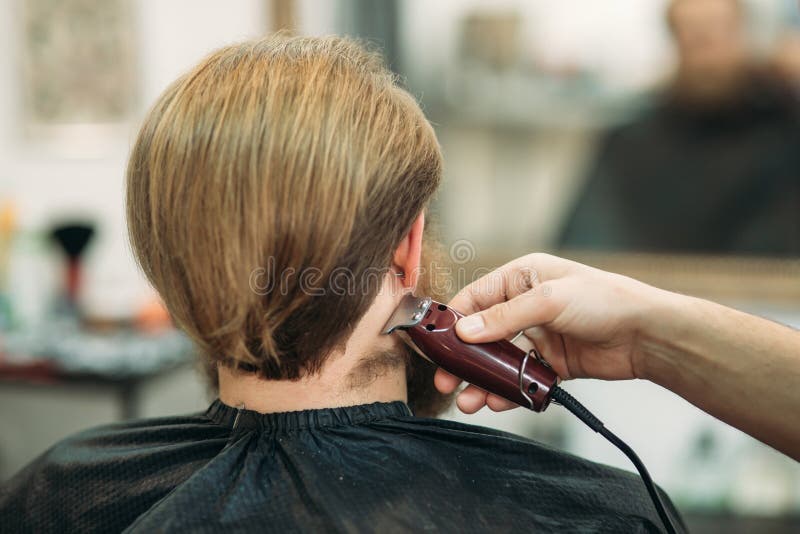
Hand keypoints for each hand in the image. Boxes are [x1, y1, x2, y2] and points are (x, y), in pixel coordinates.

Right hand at [434, 253, 668, 413]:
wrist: (648, 335)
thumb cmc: (605, 300)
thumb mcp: (550, 300)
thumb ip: (505, 317)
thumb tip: (465, 332)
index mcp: (522, 278)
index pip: (475, 298)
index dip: (452, 321)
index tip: (434, 345)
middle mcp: (525, 305)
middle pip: (482, 334)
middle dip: (462, 359)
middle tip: (445, 381)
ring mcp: (537, 336)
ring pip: (498, 361)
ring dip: (481, 380)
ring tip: (467, 401)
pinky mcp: (550, 363)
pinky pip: (519, 378)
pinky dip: (506, 391)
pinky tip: (494, 402)